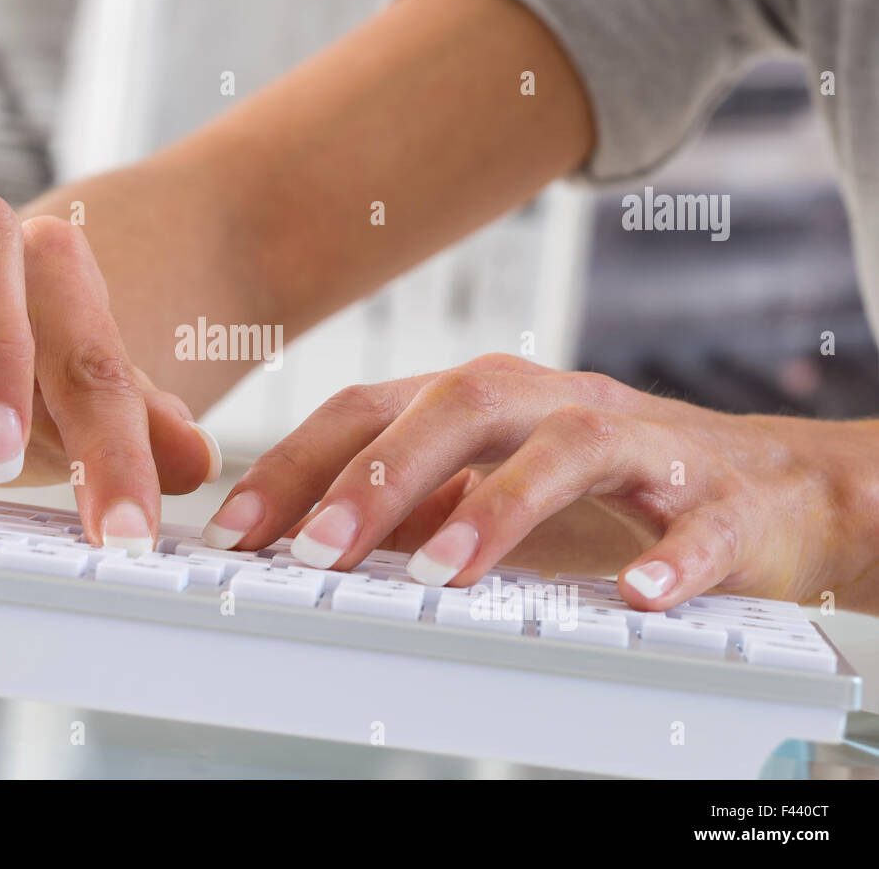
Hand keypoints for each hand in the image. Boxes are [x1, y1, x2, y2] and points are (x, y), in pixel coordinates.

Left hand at [202, 354, 878, 612]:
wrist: (762, 486)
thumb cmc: (603, 489)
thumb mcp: (486, 488)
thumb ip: (409, 504)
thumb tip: (302, 542)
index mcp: (484, 402)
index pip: (371, 412)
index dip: (297, 466)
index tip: (234, 533)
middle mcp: (552, 404)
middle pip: (457, 407)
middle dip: (377, 478)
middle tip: (315, 552)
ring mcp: (640, 444)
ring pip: (567, 447)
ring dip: (498, 507)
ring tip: (438, 573)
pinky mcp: (719, 498)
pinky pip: (697, 524)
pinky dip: (669, 557)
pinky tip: (637, 594)